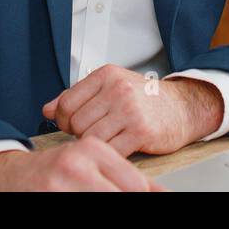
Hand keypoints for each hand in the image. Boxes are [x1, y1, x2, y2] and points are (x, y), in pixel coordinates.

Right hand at [0, 137, 164, 190]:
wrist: (8, 174)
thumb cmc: (52, 169)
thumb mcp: (88, 161)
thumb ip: (121, 173)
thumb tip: (158, 191)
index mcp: (93, 149)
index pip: (136, 184)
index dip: (147, 195)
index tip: (160, 197)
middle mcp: (78, 164)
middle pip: (125, 192)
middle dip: (134, 198)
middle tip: (125, 193)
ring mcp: (63, 183)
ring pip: (108, 195)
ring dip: (110, 198)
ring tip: (93, 190)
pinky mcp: (53, 195)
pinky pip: (82, 203)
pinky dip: (86, 201)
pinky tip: (82, 195)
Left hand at [41, 64, 224, 156]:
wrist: (182, 108)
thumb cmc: (145, 99)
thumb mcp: (110, 87)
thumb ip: (77, 96)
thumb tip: (46, 109)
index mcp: (106, 75)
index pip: (66, 102)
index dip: (63, 119)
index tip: (71, 124)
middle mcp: (117, 90)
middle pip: (76, 122)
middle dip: (79, 133)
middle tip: (92, 133)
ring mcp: (130, 111)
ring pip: (91, 137)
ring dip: (94, 144)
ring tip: (105, 139)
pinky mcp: (141, 132)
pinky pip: (110, 150)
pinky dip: (109, 153)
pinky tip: (117, 146)